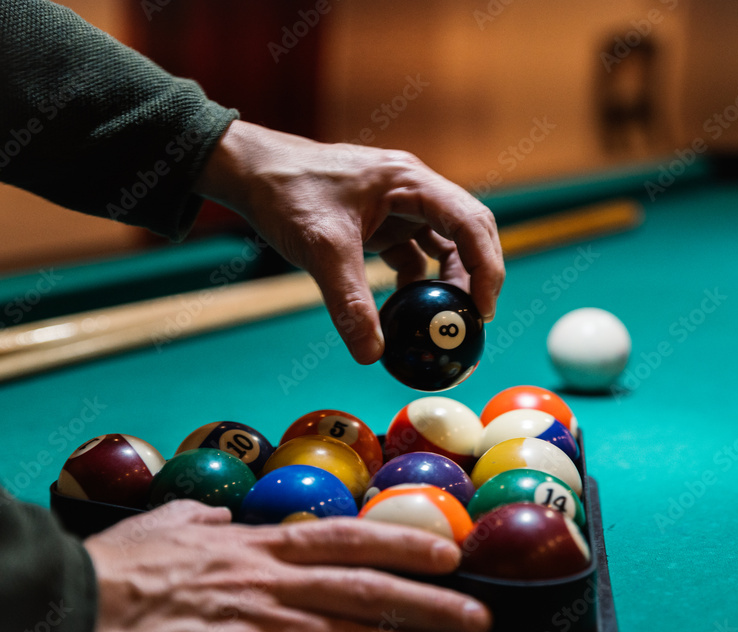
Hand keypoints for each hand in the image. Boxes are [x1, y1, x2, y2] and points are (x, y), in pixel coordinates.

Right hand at [83, 500, 490, 631]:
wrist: (74, 614)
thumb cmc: (118, 572)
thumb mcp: (165, 527)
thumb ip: (203, 518)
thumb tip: (223, 513)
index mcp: (258, 546)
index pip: (348, 537)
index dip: (404, 541)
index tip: (447, 549)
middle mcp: (273, 585)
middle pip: (368, 590)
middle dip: (428, 602)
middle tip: (475, 613)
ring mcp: (262, 630)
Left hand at [195, 120, 504, 363]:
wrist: (250, 173)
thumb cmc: (287, 194)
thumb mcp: (322, 250)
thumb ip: (350, 303)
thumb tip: (371, 353)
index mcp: (410, 182)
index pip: (471, 223)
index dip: (486, 267)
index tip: (481, 311)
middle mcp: (412, 189)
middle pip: (466, 232)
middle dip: (474, 277)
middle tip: (469, 321)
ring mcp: (398, 205)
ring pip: (442, 245)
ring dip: (445, 281)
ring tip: (436, 319)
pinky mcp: (380, 221)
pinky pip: (413, 253)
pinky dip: (414, 280)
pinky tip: (401, 306)